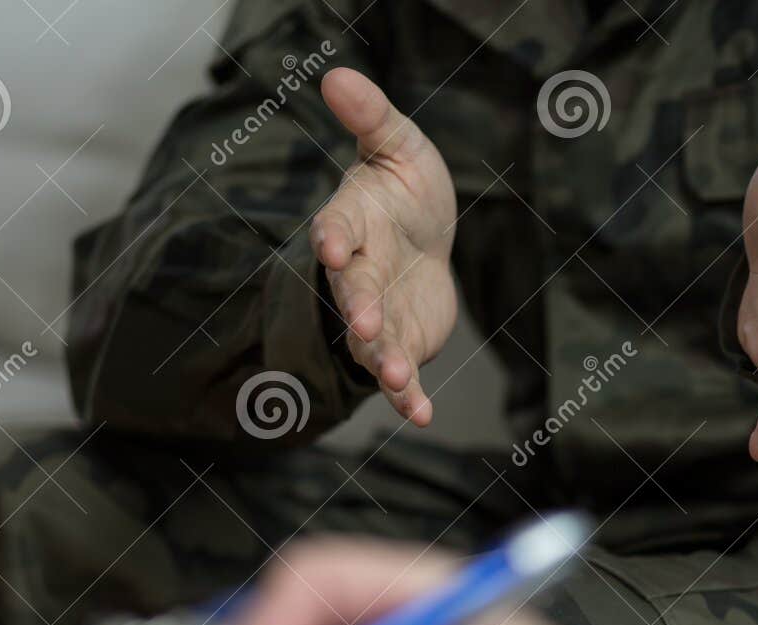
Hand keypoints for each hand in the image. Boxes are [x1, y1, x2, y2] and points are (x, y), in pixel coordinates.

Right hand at [311, 68, 457, 426]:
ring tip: (399, 376)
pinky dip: (407, 397)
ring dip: (384, 361)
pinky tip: (421, 416)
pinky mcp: (400, 344)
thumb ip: (371, 118)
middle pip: (353, 293)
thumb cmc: (405, 192)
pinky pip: (399, 375)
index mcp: (353, 224)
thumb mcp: (398, 148)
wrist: (427, 242)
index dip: (332, 238)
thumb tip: (336, 74)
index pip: (336, 230)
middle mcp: (358, 274)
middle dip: (358, 309)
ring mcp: (377, 314)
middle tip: (365, 324)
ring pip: (374, 342)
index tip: (330, 247)